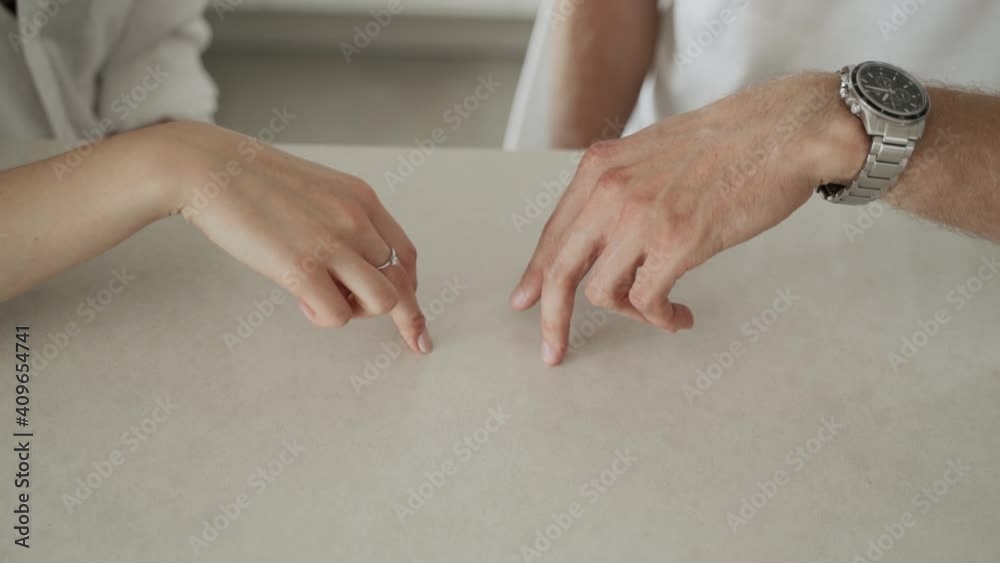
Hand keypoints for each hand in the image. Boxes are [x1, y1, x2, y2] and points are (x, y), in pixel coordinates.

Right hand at [158, 122, 430, 353]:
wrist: (210, 167)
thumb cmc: (251, 181)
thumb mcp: (316, 189)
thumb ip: (341, 220)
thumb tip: (350, 265)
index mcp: (361, 198)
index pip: (406, 253)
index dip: (412, 287)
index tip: (412, 313)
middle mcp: (356, 219)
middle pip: (402, 282)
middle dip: (404, 316)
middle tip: (408, 340)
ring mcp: (332, 243)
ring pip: (383, 301)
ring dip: (358, 311)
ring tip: (323, 298)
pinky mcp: (303, 267)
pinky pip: (338, 315)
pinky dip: (323, 317)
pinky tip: (299, 299)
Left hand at [510, 73, 867, 364]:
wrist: (784, 131)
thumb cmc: (731, 141)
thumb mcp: (653, 151)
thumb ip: (620, 187)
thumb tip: (601, 236)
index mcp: (600, 167)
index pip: (554, 233)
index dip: (536, 274)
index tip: (526, 302)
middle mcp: (611, 190)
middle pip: (560, 269)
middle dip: (551, 318)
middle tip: (554, 350)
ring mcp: (641, 217)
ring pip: (601, 292)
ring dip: (629, 314)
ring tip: (659, 312)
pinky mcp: (677, 242)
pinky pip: (647, 301)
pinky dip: (660, 319)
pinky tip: (680, 315)